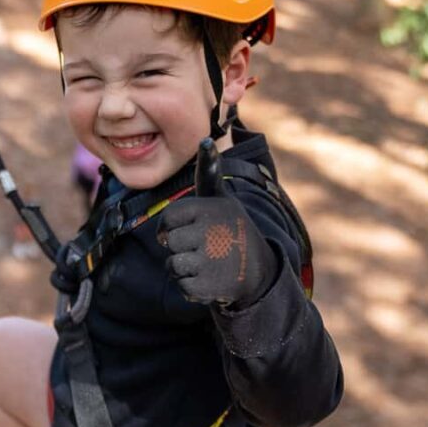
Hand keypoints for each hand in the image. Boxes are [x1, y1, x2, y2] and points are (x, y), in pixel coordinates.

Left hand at [157, 139, 277, 306]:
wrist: (259, 270)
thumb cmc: (231, 228)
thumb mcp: (221, 198)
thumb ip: (208, 172)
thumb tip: (205, 140)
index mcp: (208, 209)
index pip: (169, 219)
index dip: (174, 226)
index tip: (192, 227)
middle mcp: (209, 233)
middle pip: (169, 243)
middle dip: (181, 248)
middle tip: (206, 247)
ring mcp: (209, 261)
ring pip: (172, 265)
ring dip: (185, 267)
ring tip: (207, 262)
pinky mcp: (208, 286)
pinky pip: (181, 286)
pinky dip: (191, 287)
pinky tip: (210, 279)